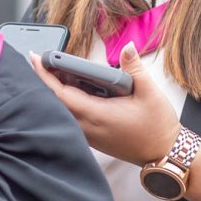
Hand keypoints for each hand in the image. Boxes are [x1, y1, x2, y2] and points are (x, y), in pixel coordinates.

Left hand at [31, 42, 180, 164]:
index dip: (45, 75)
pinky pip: (72, 117)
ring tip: (60, 69)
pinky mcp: (92, 138)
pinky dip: (68, 102)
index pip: (60, 94)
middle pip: (55, 101)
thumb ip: (134, 67)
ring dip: (58, 91)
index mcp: (96, 114)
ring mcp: (88, 134)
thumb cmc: (157, 126)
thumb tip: (127, 46)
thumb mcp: (149, 92)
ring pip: (62, 110)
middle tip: (46, 58)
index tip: (36, 57)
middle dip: (47, 79)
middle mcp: (87, 127)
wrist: (163, 154)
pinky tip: (76, 88)